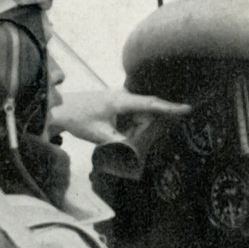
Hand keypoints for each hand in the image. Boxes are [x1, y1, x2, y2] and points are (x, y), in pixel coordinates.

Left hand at [49, 88, 190, 144]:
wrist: (61, 110)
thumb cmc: (78, 119)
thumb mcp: (99, 135)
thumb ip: (120, 143)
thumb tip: (137, 151)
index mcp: (121, 101)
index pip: (151, 104)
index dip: (170, 108)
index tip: (188, 109)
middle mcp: (123, 96)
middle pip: (147, 112)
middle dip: (147, 127)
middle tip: (133, 136)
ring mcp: (120, 99)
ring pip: (139, 116)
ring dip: (135, 129)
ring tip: (116, 134)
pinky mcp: (117, 104)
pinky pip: (132, 116)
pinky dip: (130, 126)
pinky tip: (117, 131)